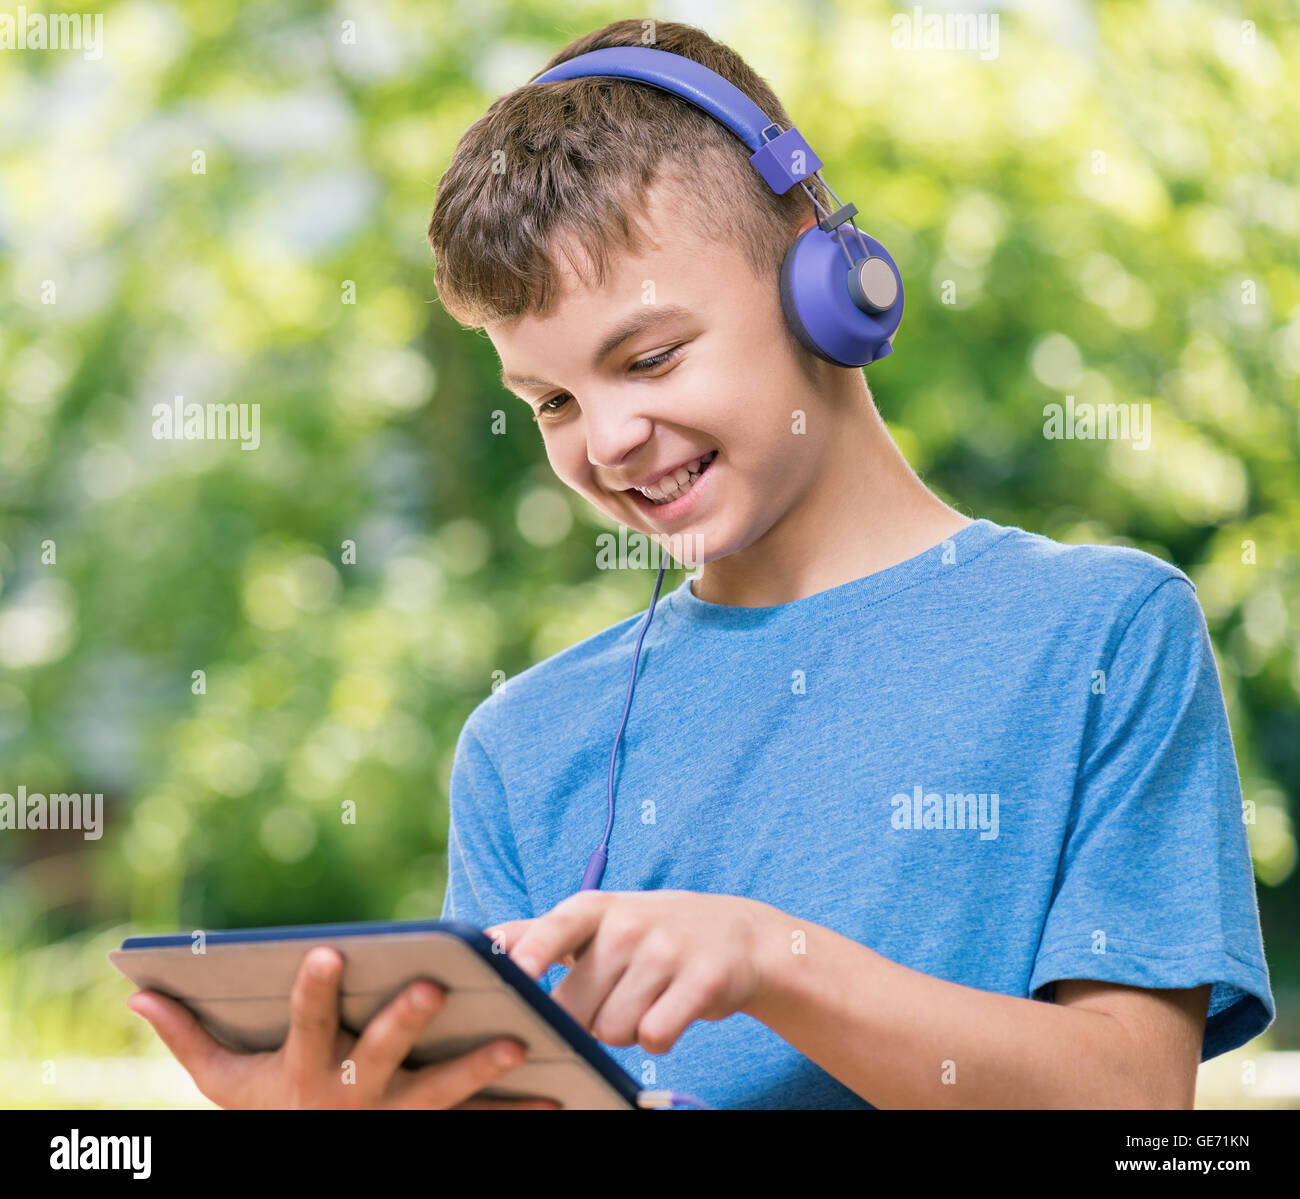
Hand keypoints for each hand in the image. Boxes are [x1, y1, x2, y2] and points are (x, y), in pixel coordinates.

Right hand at [127, 945, 558, 1108]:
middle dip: (403, 1022)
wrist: (304, 1163)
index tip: (329, 948)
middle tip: (433, 985)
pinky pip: (476, 1128)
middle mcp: (350, 1098)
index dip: (314, 991)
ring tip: (516, 1040)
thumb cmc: (264, 1113)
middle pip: (378, 1059)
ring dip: (477, 1070)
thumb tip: (136, 991)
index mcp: (302, 1074)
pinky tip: (559, 1097)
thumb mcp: (221, 1082)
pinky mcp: (427, 1135)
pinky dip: (514, 1114)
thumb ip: (184, 1036)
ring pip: (438, 1095)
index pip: (305, 1027)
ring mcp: (394, 1121)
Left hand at [490, 891, 774, 1054]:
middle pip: (576, 1008)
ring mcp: (668, 949)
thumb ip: (541, 932)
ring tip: (646, 1001)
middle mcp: (628, 923)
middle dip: (588, 1020)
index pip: (553, 929)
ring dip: (625, 1031)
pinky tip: (671, 1012)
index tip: (516, 976)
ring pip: (615, 1030)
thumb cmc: (651, 932)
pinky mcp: (703, 979)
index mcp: (595, 908)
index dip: (531, 954)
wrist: (741, 934)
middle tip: (614, 997)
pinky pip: (656, 1037)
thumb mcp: (600, 920)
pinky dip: (659, 1038)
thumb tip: (484, 939)